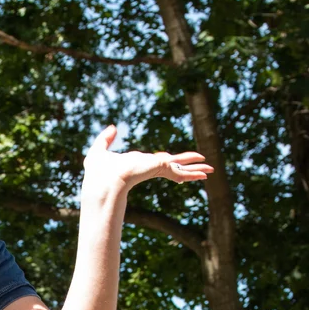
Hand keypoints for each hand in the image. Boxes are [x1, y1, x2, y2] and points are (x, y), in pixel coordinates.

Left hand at [82, 123, 212, 197]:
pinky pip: (181, 172)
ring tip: (209, 171)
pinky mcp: (160, 169)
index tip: (171, 161)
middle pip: (172, 166)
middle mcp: (149, 168)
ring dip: (195, 169)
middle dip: (185, 166)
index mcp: (138, 165)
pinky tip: (205, 174)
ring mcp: (156, 169)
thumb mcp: (99, 150)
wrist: (104, 181)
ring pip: (180, 169)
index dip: (165, 162)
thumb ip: (105, 139)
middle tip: (198, 167)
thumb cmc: (99, 172)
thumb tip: (113, 127)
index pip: (155, 163)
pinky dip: (193, 173)